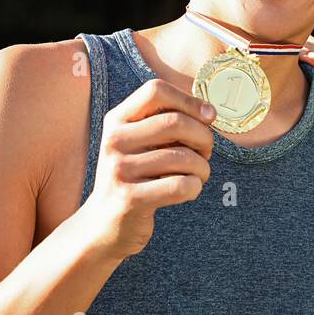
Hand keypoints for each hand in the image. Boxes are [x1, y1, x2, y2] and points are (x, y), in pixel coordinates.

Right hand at [78, 78, 215, 260]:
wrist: (104, 224)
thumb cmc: (136, 178)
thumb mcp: (140, 143)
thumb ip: (167, 123)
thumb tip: (209, 113)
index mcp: (117, 120)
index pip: (156, 90)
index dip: (189, 100)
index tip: (208, 117)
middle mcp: (114, 140)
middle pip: (176, 122)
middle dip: (204, 138)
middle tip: (206, 153)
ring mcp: (120, 170)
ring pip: (184, 157)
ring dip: (203, 168)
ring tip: (198, 175)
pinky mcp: (130, 198)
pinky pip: (182, 185)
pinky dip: (195, 188)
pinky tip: (188, 191)